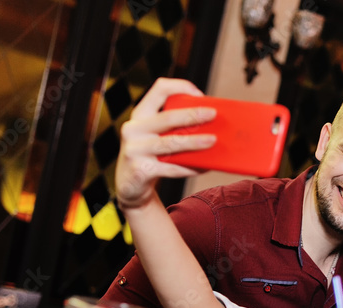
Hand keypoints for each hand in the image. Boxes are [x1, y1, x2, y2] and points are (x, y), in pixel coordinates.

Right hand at [116, 78, 216, 209]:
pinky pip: (172, 168)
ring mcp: (135, 150)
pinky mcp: (141, 170)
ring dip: (194, 142)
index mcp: (140, 115)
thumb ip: (173, 127)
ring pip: (170, 144)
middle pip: (167, 118)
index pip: (159, 89)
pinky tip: (204, 166)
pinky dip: (190, 167)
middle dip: (192, 115)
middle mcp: (133, 129)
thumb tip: (210, 123)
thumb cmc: (150, 156)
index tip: (200, 94)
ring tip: (213, 141)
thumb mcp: (155, 136)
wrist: (130, 186)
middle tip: (212, 115)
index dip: (180, 87)